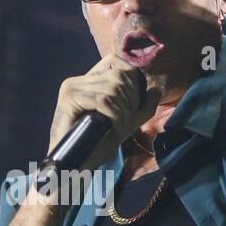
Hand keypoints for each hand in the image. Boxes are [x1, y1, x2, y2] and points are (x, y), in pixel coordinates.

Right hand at [48, 53, 163, 172]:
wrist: (75, 165)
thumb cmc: (96, 145)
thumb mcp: (125, 124)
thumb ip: (142, 108)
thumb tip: (157, 90)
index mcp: (88, 82)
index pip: (115, 61)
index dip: (131, 80)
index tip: (132, 105)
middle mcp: (78, 80)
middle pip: (118, 75)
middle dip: (131, 99)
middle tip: (125, 120)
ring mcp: (71, 88)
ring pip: (112, 88)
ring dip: (123, 110)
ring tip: (117, 126)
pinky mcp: (68, 99)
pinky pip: (102, 100)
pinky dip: (114, 114)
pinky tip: (112, 126)